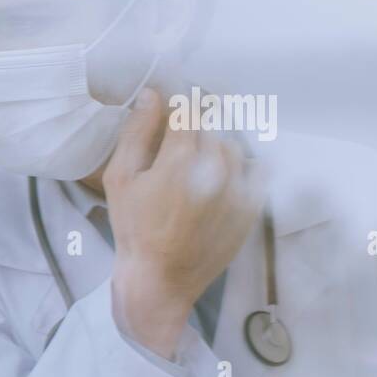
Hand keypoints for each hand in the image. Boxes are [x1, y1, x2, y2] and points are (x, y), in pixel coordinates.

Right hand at [103, 88, 262, 358]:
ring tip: (196, 163)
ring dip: (217, 144)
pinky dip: (240, 166)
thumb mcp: (120, 179)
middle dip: (197, 123)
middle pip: (214, 122)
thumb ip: (136, 133)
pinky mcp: (253, 206)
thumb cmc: (133, 229)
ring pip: (234, 144)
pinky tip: (220, 178)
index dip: (181, 99)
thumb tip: (152, 95)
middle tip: (179, 137)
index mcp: (181, 158)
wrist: (160, 281)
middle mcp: (218, 168)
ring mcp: (240, 188)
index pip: (191, 105)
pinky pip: (256, 169)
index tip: (172, 103)